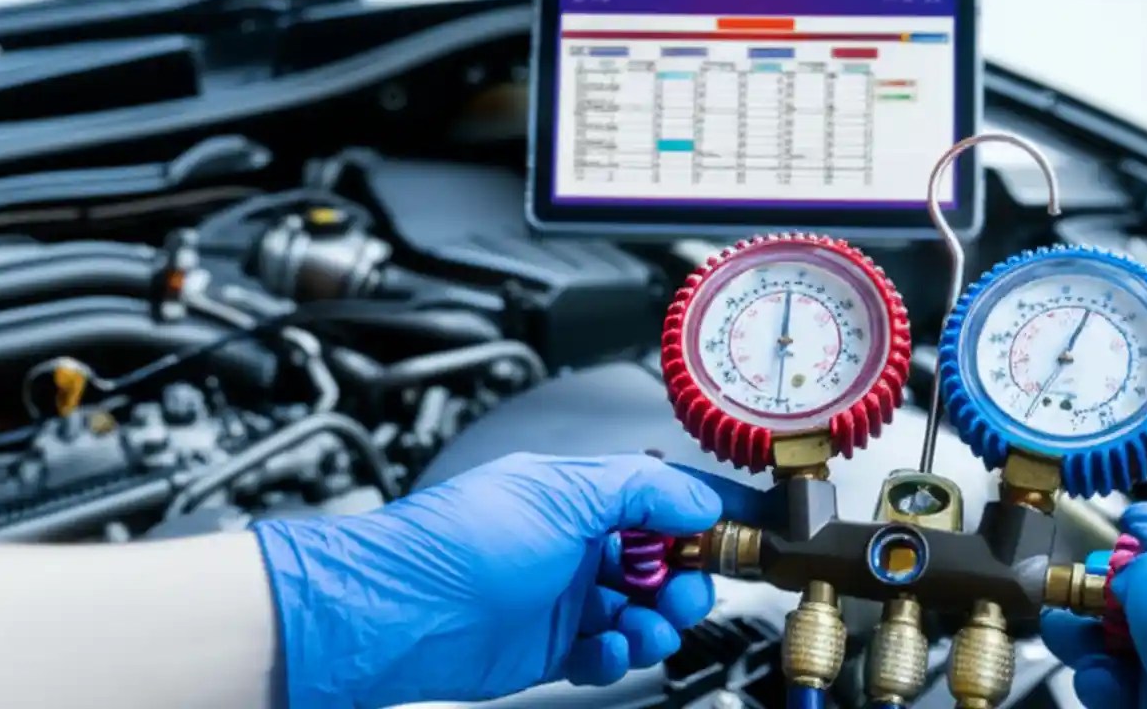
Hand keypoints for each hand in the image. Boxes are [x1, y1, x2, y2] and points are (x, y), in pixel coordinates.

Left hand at [252, 453, 721, 708]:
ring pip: (640, 612)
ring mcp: (562, 596)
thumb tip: (698, 498)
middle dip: (685, 578)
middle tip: (685, 590)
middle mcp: (574, 542)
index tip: (747, 528)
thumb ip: (642, 490)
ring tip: (645, 627)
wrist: (399, 611)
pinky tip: (604, 650)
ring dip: (655, 622)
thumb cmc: (459, 542)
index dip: (707, 514)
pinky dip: (617, 655)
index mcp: (580, 494)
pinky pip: (608, 655)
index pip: (663, 497)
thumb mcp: (564, 493)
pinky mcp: (550, 647)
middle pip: (661, 562)